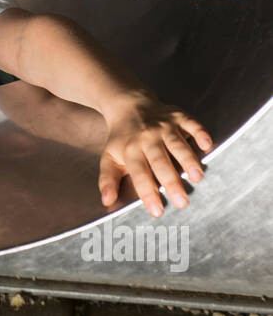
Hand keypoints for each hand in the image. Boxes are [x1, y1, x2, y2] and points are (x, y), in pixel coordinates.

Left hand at [98, 94, 212, 216]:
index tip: (157, 211)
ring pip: (178, 144)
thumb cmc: (122, 137)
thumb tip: (106, 201)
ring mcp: (164, 126)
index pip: (139, 174)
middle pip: (160, 162)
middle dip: (172, 182)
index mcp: (131, 150)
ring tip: (198, 177)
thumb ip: (107, 180)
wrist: (129, 104)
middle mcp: (148, 138)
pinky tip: (208, 145)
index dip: (148, 193)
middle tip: (182, 202)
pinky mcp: (178, 116)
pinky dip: (200, 133)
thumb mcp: (109, 157)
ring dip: (188, 160)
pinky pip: (191, 123)